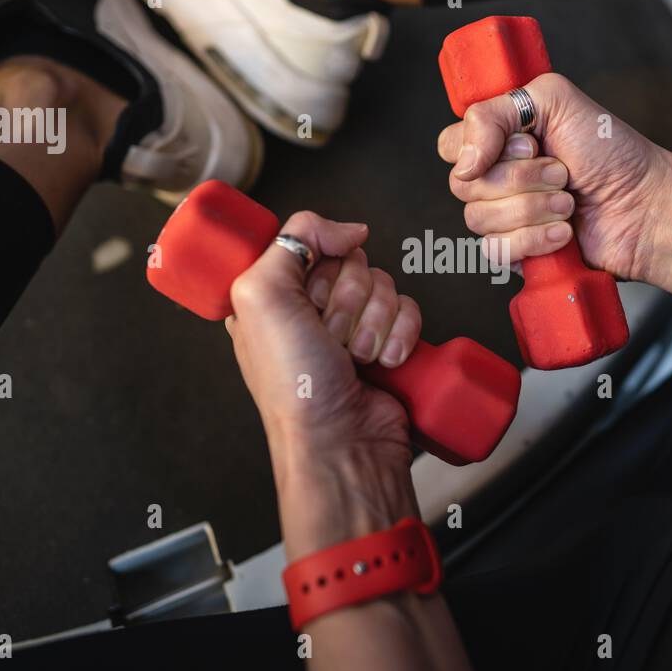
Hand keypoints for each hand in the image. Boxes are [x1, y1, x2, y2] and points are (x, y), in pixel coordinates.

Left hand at [226, 212, 422, 557]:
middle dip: (347, 300)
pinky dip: (401, 335)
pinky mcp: (390, 342)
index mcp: (273, 295)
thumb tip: (347, 228)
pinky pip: (411, 309)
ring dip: (374, 322)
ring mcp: (352, 326)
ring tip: (354, 357)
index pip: (311, 242)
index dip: (317, 266)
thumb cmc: (294, 386)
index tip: (307, 298)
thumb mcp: (260, 296)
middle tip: (329, 336)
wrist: (342, 442)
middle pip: (352, 261)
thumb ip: (291, 240)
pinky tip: (383, 362)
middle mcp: (311, 309)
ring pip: (385, 283)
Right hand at [437, 72, 671, 280]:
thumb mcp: (554, 100)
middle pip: (461, 185)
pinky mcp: (519, 252)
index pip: (451, 145)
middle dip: (520, 178)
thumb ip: (493, 112)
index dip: (480, 147)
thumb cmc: (612, 152)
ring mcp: (506, 217)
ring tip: (569, 203)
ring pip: (477, 219)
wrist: (647, 206)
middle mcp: (497, 177)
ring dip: (533, 208)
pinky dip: (534, 239)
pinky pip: (496, 251)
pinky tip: (564, 233)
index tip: (530, 144)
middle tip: (563, 173)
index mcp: (500, 139)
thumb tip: (462, 163)